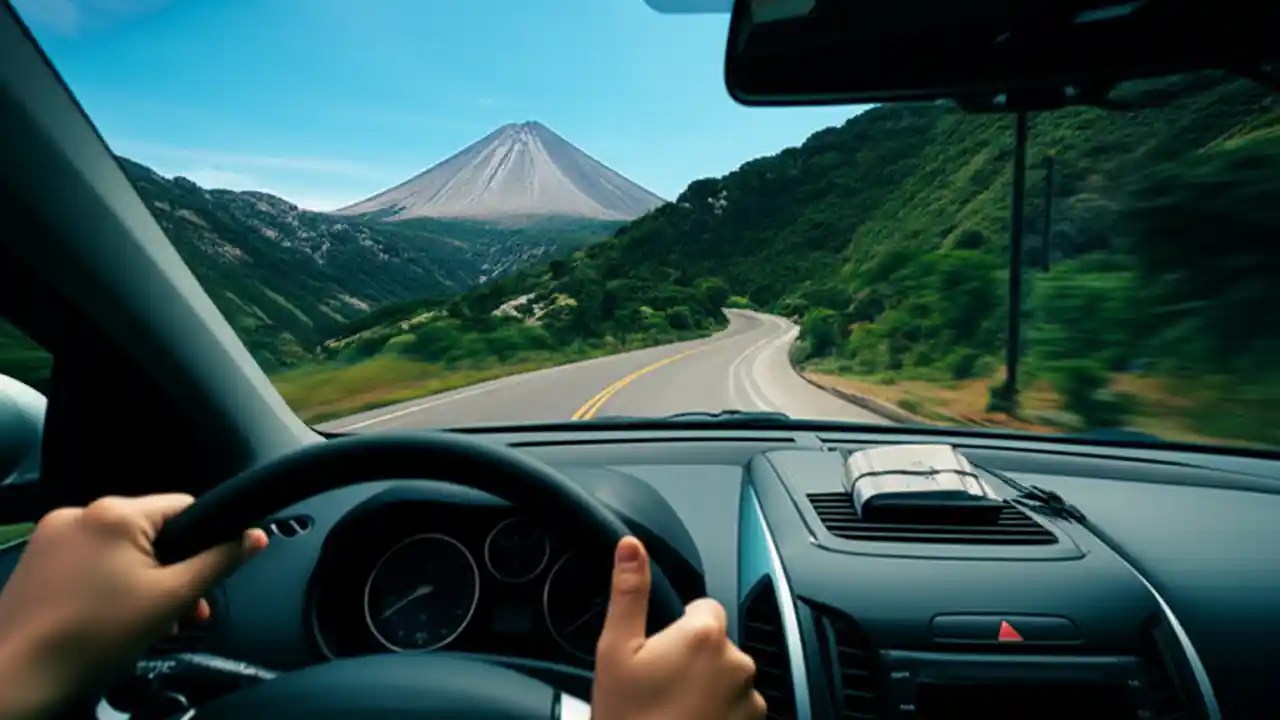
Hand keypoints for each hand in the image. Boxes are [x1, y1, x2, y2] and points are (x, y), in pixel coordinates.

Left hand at [0, 494, 267, 718]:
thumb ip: (219, 561)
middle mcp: (79, 513)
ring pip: (121, 547)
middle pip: (152, 531)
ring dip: (145, 579)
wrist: (18, 679)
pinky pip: (90, 559)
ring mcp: (51, 536)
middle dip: (175, 569)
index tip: (210, 577)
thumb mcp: (173, 598)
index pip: (185, 507)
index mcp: (115, 513)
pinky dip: (110, 582)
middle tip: (185, 611)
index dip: (207, 540)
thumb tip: (256, 535)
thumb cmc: (96, 637)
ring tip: (150, 621)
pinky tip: (114, 616)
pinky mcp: (35, 560)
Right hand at [591, 537, 765, 719]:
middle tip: (659, 686)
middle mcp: (737, 662)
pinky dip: (719, 714)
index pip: (703, 607)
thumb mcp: (615, 652)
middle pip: (716, 643)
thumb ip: (629, 593)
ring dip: (707, 687)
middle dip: (692, 658)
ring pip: (727, 677)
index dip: (677, 627)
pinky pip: (738, 708)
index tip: (657, 653)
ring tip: (672, 710)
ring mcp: (750, 699)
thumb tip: (631, 546)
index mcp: (704, 635)